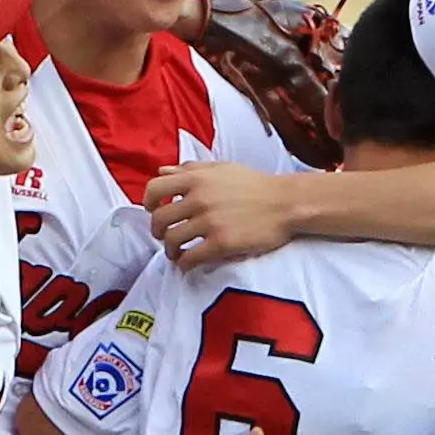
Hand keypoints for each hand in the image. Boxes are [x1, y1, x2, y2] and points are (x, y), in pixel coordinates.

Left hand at [149, 162, 300, 265]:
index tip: (152, 211)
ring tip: (177, 253)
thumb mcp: (222, 169)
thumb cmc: (255, 185)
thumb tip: (163, 171)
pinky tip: (188, 265)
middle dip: (158, 232)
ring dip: (170, 250)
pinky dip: (184, 265)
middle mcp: (199, 199)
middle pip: (160, 220)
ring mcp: (210, 222)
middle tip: (165, 237)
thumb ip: (190, 169)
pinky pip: (191, 258)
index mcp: (197, 178)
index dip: (148, 203)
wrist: (286, 203)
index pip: (155, 189)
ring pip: (172, 240)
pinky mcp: (222, 243)